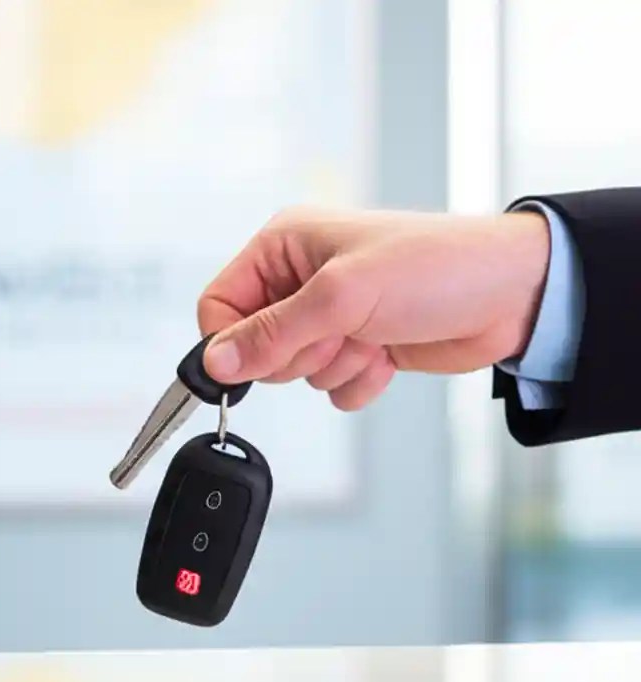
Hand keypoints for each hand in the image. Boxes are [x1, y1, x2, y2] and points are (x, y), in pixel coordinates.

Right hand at [198, 206, 551, 410]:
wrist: (515, 294)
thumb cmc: (437, 266)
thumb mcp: (341, 297)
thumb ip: (272, 332)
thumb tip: (216, 362)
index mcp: (284, 245)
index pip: (220, 303)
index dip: (232, 339)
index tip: (257, 361)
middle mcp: (302, 277)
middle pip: (256, 344)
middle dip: (298, 352)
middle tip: (338, 332)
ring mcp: (332, 314)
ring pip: (295, 370)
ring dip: (334, 366)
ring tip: (372, 337)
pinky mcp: (359, 344)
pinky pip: (331, 386)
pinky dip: (358, 380)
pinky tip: (387, 354)